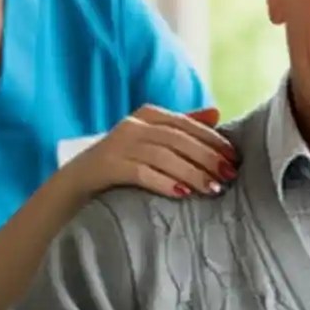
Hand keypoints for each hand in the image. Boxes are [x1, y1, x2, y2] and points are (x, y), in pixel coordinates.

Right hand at [59, 104, 239, 199]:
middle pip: (178, 139)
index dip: (212, 140)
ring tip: (213, 189)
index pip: (187, 124)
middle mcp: (133, 125)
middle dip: (207, 157)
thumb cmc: (122, 163)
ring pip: (163, 155)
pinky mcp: (107, 166)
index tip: (234, 157)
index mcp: (147, 114)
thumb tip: (216, 114)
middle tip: (229, 175)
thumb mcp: (151, 141)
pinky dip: (164, 182)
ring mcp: (118, 145)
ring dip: (191, 173)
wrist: (75, 184)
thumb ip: (180, 127)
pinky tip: (182, 195)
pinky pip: (141, 172)